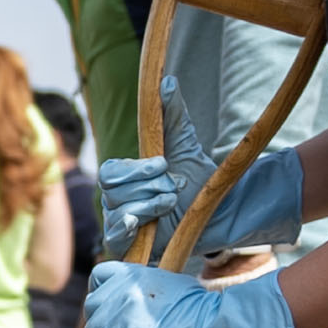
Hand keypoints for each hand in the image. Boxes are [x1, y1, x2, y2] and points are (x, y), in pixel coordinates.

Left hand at [64, 259, 297, 327]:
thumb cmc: (198, 310)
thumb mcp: (169, 283)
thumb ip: (144, 286)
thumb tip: (134, 297)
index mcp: (131, 272)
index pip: (99, 276)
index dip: (102, 291)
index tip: (109, 302)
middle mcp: (117, 291)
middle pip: (93, 305)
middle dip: (103, 317)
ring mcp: (112, 317)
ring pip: (91, 326)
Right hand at [97, 76, 309, 259]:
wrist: (217, 210)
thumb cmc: (198, 177)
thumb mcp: (185, 143)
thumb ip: (172, 114)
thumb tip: (166, 81)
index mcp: (124, 177)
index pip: (110, 171)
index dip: (136, 169)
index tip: (165, 164)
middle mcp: (117, 200)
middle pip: (111, 190)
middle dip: (146, 186)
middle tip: (173, 188)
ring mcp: (122, 224)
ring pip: (117, 210)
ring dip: (149, 204)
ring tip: (171, 203)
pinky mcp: (130, 246)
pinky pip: (115, 236)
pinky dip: (128, 226)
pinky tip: (143, 222)